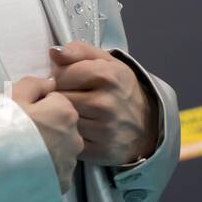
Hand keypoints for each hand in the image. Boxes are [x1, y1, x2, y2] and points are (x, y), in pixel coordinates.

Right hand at [11, 75, 82, 194]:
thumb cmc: (1, 125)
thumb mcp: (13, 95)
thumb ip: (35, 84)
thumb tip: (51, 83)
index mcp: (65, 113)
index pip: (57, 102)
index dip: (38, 106)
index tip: (22, 114)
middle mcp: (75, 139)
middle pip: (61, 128)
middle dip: (46, 129)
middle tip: (20, 134)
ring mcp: (69, 165)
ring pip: (60, 152)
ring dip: (47, 151)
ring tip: (21, 155)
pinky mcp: (62, 185)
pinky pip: (56, 173)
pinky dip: (45, 171)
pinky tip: (27, 171)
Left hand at [51, 40, 157, 165]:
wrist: (148, 122)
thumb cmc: (119, 87)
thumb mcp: (104, 61)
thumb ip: (78, 50)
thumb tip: (53, 53)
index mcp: (107, 75)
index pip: (60, 74)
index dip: (59, 77)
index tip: (68, 80)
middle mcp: (106, 103)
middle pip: (58, 98)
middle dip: (57, 96)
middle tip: (68, 97)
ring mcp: (104, 129)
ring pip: (63, 119)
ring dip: (63, 116)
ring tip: (73, 112)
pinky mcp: (101, 150)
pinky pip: (70, 140)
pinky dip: (70, 135)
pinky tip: (78, 129)